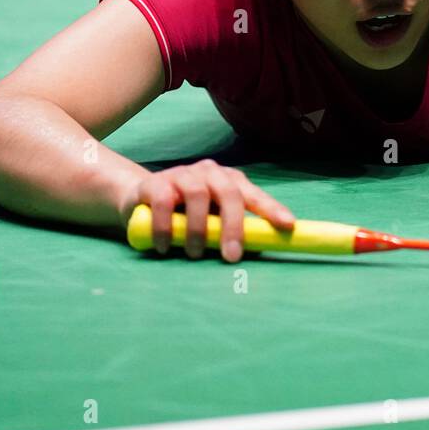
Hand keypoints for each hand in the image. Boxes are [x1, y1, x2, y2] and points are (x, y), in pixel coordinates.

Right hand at [119, 160, 295, 261]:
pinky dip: (165, 227)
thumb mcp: (213, 222)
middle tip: (232, 256)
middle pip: (229, 193)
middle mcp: (210, 173)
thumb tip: (259, 252)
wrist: (141, 201)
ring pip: (197, 195)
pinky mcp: (155, 182)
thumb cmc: (186, 216)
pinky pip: (163, 202)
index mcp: (230, 181)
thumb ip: (231, 231)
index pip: (255, 195)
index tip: (287, 226)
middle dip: (234, 226)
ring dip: (199, 229)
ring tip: (195, 253)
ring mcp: (183, 174)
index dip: (272, 209)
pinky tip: (165, 247)